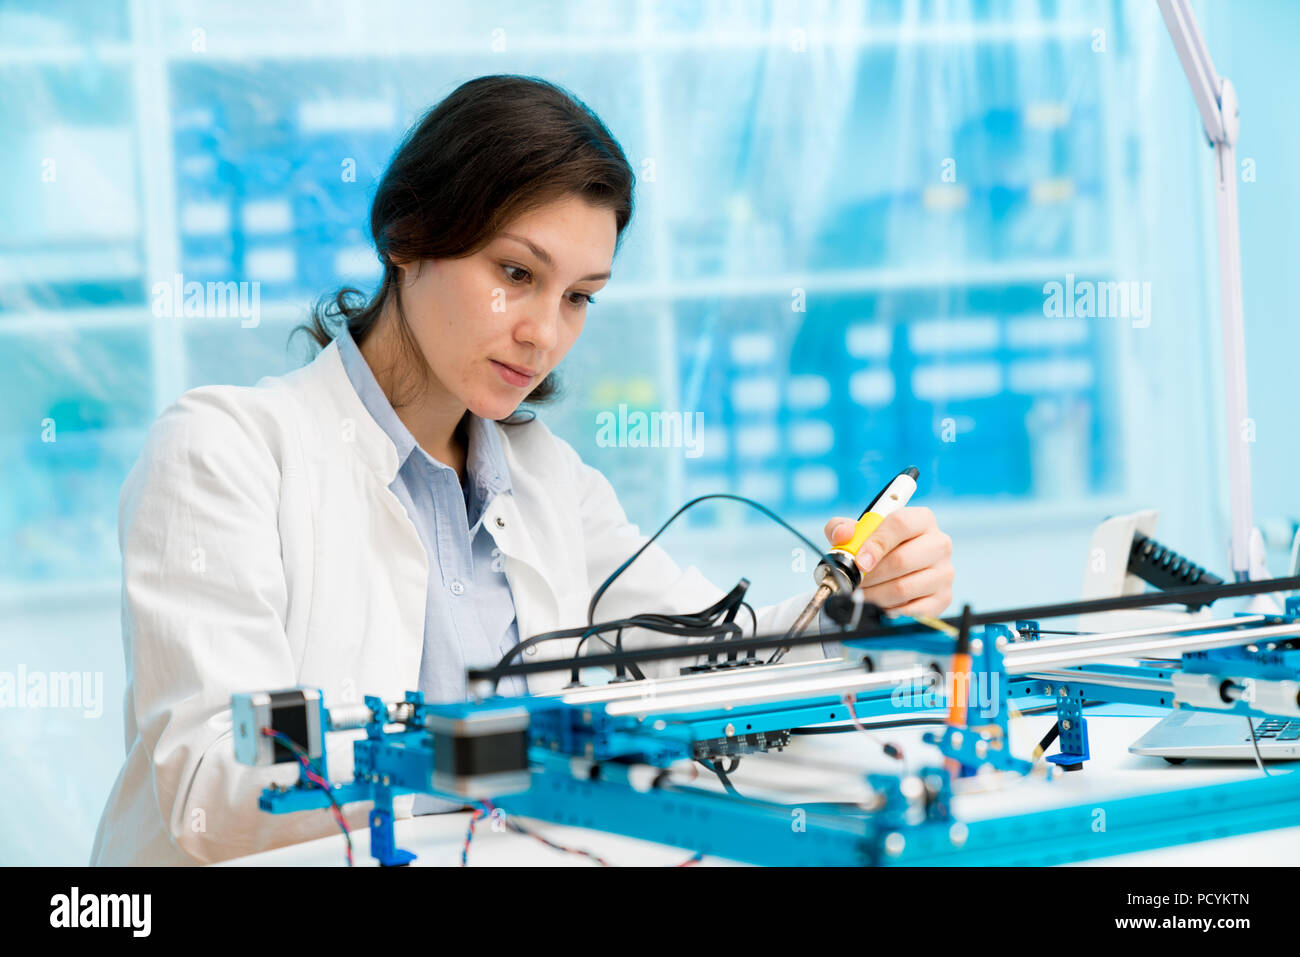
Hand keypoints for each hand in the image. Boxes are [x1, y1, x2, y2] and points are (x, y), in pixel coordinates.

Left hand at [823, 507, 953, 617]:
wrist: (893, 571)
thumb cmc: (878, 548)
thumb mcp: (858, 533)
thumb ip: (843, 528)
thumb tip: (842, 535)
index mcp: (921, 520)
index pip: (901, 524)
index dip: (876, 543)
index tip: (859, 561)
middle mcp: (938, 543)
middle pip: (902, 560)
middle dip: (871, 575)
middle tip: (855, 582)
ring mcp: (944, 571)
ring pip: (904, 588)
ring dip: (876, 595)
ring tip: (862, 594)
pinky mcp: (944, 597)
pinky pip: (914, 610)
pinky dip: (891, 610)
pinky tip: (880, 604)